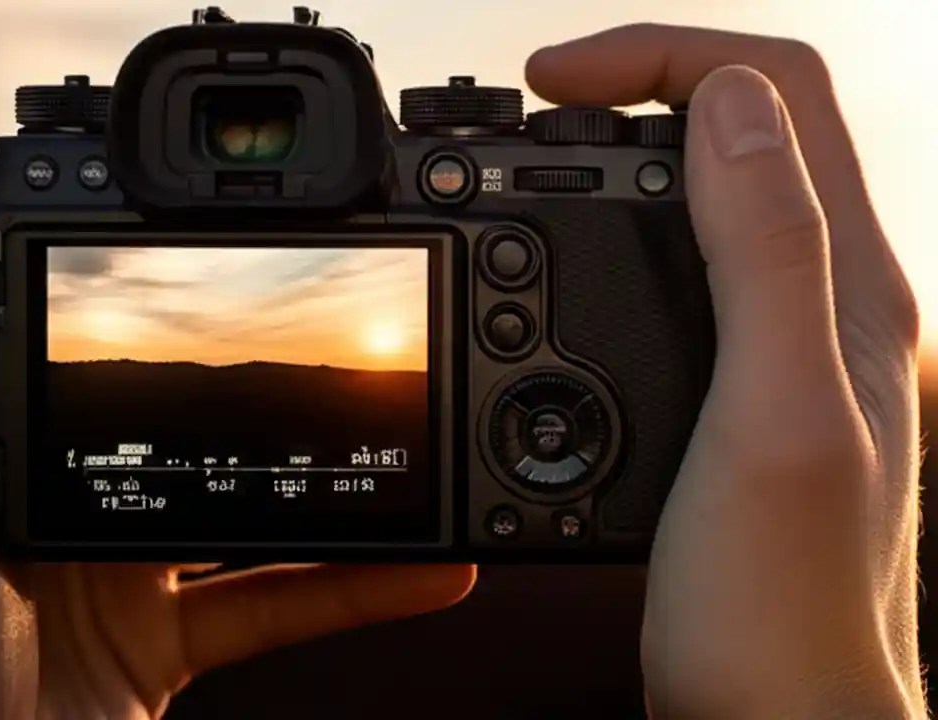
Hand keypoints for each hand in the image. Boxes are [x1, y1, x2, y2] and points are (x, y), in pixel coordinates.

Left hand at [0, 101, 475, 719]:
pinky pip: (274, 602)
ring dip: (342, 484)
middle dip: (283, 384)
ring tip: (428, 446)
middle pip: (198, 414)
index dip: (175, 274)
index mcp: (4, 420)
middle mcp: (66, 481)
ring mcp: (117, 567)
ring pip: (254, 508)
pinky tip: (423, 568)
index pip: (101, 320)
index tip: (256, 240)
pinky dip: (355, 588)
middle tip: (372, 344)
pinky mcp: (158, 645)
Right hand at [528, 26, 923, 717]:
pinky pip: (680, 265)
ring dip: (623, 149)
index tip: (553, 80)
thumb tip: (728, 105)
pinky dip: (614, 228)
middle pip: (743, 125)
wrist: (771, 714)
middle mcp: (823, 299)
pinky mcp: (730, 385)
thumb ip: (767, 253)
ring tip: (542, 160)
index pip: (774, 94)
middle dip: (637, 84)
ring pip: (707, 190)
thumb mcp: (771, 415)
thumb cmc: (780, 603)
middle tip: (538, 106)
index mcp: (846, 288)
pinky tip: (565, 263)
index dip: (660, 55)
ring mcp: (778, 342)